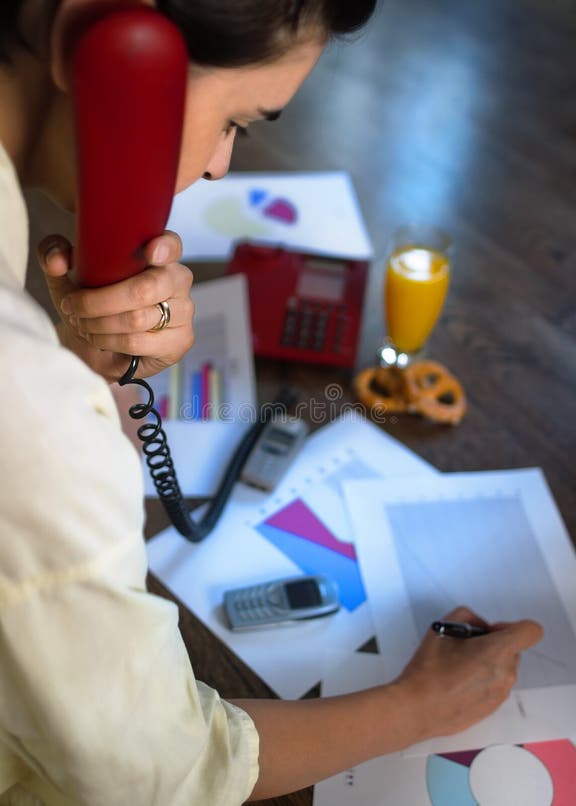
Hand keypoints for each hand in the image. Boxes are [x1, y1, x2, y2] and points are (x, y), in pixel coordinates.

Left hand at [37, 231, 194, 382]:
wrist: (99, 348)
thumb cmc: (92, 305)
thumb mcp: (66, 278)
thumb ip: (55, 255)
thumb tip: (58, 258)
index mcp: (158, 256)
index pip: (171, 245)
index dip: (164, 248)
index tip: (149, 252)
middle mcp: (178, 280)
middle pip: (147, 287)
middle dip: (100, 301)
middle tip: (74, 306)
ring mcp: (184, 311)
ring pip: (138, 318)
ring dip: (100, 323)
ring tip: (83, 324)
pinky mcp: (180, 340)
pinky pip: (138, 341)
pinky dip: (110, 341)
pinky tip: (100, 339)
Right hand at [394, 606, 542, 742]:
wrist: (418, 708)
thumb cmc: (429, 670)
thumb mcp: (442, 626)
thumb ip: (468, 616)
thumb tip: (480, 627)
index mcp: (497, 651)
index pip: (530, 631)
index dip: (511, 626)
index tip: (490, 631)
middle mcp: (505, 673)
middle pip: (512, 649)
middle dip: (493, 644)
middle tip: (464, 648)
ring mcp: (500, 693)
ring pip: (503, 668)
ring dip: (487, 662)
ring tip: (457, 667)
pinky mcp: (493, 708)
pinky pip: (495, 685)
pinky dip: (482, 680)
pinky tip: (458, 682)